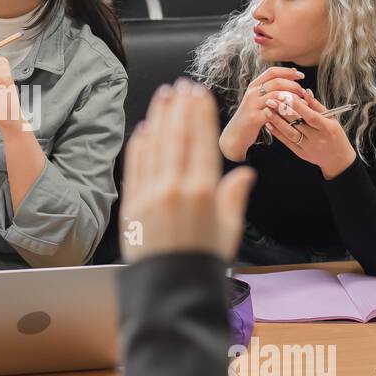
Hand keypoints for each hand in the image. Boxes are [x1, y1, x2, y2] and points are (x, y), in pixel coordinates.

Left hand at [121, 79, 256, 263]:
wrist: (169, 289)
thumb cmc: (201, 263)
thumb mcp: (227, 230)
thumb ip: (233, 197)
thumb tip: (244, 174)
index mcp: (203, 192)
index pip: (201, 142)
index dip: (200, 114)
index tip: (199, 94)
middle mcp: (175, 188)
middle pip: (177, 137)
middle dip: (179, 108)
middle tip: (181, 86)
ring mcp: (150, 194)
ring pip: (154, 146)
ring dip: (158, 118)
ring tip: (163, 97)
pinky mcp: (132, 204)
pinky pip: (135, 166)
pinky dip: (139, 145)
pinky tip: (144, 129)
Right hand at [218, 66, 307, 161]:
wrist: (235, 134)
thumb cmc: (252, 117)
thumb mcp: (258, 100)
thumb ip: (270, 91)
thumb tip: (290, 81)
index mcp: (253, 86)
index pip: (272, 71)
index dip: (288, 71)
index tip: (301, 75)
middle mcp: (252, 93)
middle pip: (276, 81)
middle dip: (293, 85)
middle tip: (304, 92)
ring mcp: (252, 105)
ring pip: (276, 95)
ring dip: (292, 98)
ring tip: (302, 103)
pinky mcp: (254, 117)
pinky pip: (274, 111)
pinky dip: (286, 111)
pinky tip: (295, 115)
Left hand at [262, 87, 356, 178]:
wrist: (338, 159)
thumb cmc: (335, 135)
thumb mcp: (332, 119)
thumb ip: (317, 106)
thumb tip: (305, 92)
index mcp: (327, 128)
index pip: (310, 116)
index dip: (298, 106)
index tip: (286, 96)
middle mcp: (317, 138)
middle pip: (298, 124)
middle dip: (283, 111)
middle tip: (270, 100)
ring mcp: (308, 147)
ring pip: (290, 133)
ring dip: (277, 121)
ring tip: (267, 110)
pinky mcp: (300, 153)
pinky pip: (286, 142)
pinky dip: (277, 133)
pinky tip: (269, 124)